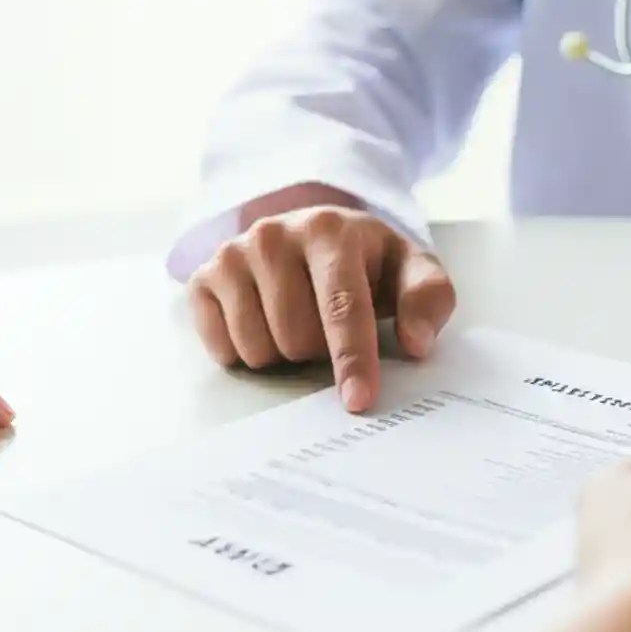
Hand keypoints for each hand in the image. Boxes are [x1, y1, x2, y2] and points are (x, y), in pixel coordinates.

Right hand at [187, 183, 455, 412]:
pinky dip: (245, 352)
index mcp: (330, 230)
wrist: (311, 235)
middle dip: (317, 351)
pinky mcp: (202, 278)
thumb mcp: (409, 270)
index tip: (358, 400)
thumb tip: (416, 342)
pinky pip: (222, 348)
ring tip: (296, 322)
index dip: (351, 358)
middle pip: (297, 337)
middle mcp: (274, 235)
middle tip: (326, 327)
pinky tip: (261, 322)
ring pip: (258, 348)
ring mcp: (232, 254)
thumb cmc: (365, 263)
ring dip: (283, 354)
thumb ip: (428, 299)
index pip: (342, 306)